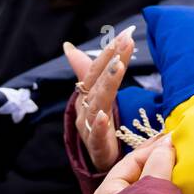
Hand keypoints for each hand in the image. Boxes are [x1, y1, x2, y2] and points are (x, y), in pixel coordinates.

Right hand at [63, 26, 134, 172]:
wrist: (98, 159)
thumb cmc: (98, 123)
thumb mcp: (95, 96)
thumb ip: (85, 70)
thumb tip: (68, 46)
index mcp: (86, 94)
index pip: (96, 69)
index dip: (109, 51)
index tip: (126, 33)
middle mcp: (85, 107)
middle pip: (98, 82)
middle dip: (111, 61)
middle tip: (125, 43)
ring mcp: (89, 127)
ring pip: (98, 103)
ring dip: (108, 84)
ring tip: (119, 66)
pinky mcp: (97, 146)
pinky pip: (98, 135)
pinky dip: (100, 125)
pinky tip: (105, 116)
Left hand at [93, 132, 175, 193]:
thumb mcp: (153, 188)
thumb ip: (159, 163)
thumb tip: (167, 142)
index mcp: (109, 191)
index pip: (132, 160)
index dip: (154, 147)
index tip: (174, 138)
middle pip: (139, 171)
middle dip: (158, 157)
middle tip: (177, 144)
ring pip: (148, 184)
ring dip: (164, 171)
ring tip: (180, 159)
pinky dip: (165, 186)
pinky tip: (179, 180)